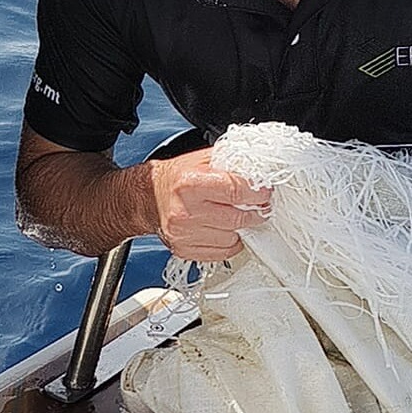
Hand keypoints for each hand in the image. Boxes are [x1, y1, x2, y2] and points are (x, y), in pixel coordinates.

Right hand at [148, 147, 270, 260]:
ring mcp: (184, 234)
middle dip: (254, 212)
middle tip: (258, 206)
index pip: (236, 190)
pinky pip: (221, 253)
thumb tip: (258, 169)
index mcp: (190, 183)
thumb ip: (229, 162)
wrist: (147, 198)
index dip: (257, 193)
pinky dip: (229, 243)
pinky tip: (225, 231)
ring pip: (232, 238)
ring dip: (240, 229)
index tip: (264, 193)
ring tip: (236, 216)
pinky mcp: (184, 249)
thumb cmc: (174, 178)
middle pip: (237, 218)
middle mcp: (185, 210)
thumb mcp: (201, 160)